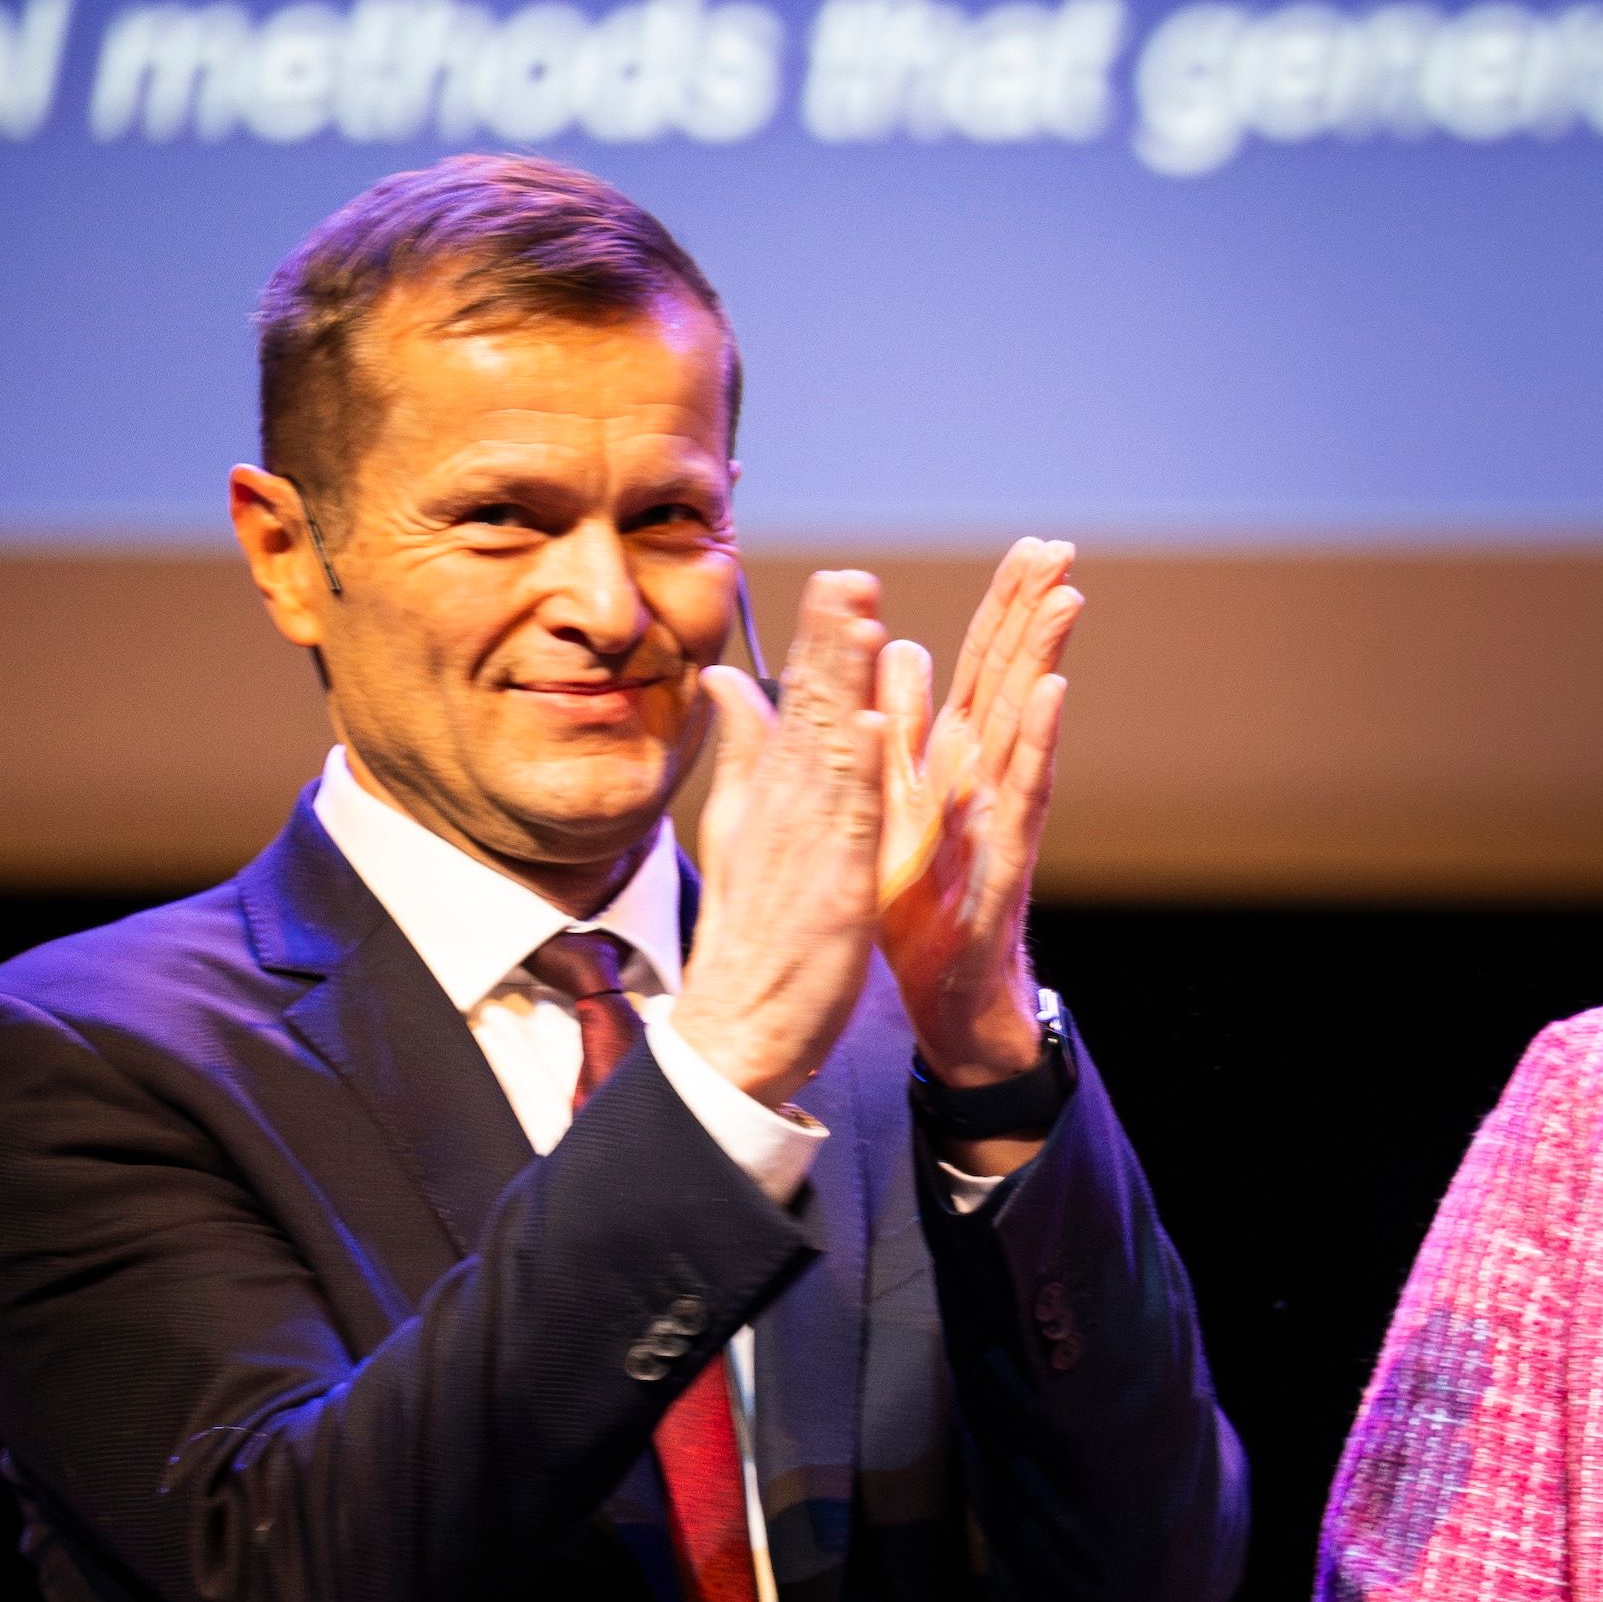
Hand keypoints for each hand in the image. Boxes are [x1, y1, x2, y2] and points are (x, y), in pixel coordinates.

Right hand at [674, 571, 898, 1112]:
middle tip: (851, 571)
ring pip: (830, 750)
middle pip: (811, 710)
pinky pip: (847, 823)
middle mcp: (786, 810)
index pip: (800, 702)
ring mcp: (808, 848)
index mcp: (775, 795)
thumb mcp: (743, 830)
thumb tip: (729, 681)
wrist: (738, 1030)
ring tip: (864, 620)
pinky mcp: (832, 890)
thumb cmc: (754, 933)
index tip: (842, 578)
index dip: (822, 639)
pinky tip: (873, 725)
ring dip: (846, 684)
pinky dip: (858, 773)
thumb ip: (743, 754)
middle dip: (831, 638)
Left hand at [876, 540, 1078, 1132]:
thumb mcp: (894, 802)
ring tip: (1066, 597)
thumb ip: (895, 729)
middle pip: (1012, 682)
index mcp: (957, 762)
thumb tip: (893, 650)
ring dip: (1045, 660)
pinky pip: (1022, 796)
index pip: (981, 669)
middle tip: (1059, 548)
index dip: (1004, 609)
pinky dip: (1037, 743)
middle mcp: (989, 780)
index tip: (1029, 547)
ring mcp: (1002, 819)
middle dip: (1034, 614)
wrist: (945, 999)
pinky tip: (1052, 696)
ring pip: (1026, 726)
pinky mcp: (1003, 863)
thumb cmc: (924, 906)